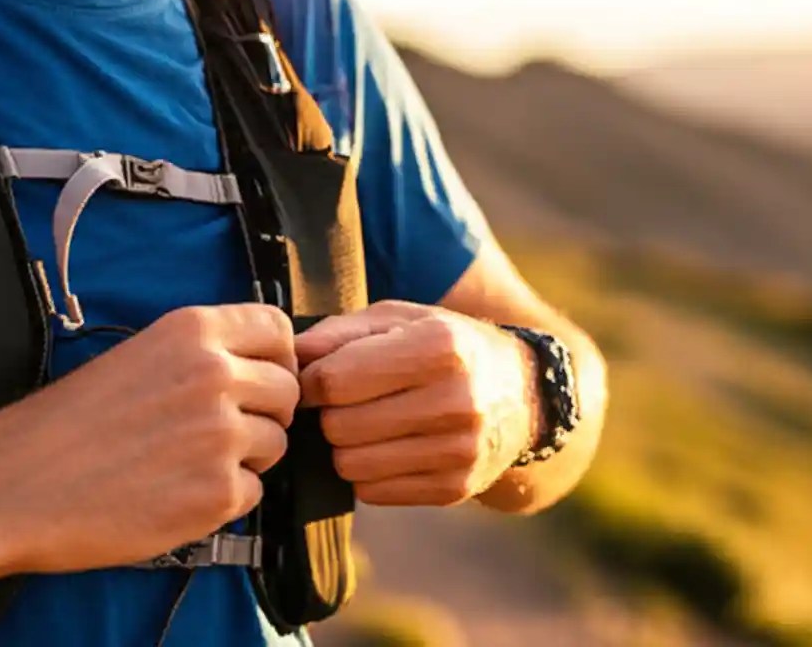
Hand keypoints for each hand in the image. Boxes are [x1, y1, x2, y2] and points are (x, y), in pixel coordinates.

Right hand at [0, 304, 298, 572]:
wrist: (17, 484)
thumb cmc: (67, 424)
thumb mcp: (137, 356)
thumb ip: (200, 355)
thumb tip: (258, 367)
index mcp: (193, 331)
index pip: (278, 329)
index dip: (278, 358)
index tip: (262, 378)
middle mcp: (216, 375)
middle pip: (287, 390)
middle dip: (265, 413)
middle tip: (220, 433)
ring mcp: (222, 435)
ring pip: (277, 443)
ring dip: (247, 458)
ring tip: (188, 464)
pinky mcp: (218, 492)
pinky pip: (255, 492)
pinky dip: (226, 499)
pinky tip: (177, 494)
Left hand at [295, 301, 536, 506]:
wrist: (522, 397)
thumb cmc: (445, 347)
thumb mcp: (400, 320)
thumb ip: (339, 333)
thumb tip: (288, 357)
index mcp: (439, 347)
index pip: (336, 380)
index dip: (312, 380)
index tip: (317, 378)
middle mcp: (457, 400)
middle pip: (339, 425)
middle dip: (329, 414)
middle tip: (343, 403)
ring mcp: (460, 450)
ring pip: (351, 464)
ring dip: (344, 446)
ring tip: (365, 423)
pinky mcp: (455, 488)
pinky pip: (373, 491)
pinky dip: (367, 472)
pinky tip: (388, 447)